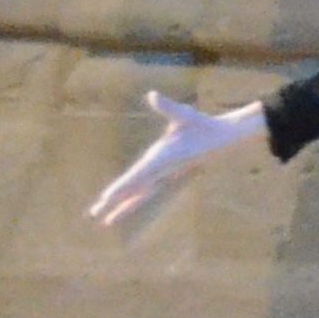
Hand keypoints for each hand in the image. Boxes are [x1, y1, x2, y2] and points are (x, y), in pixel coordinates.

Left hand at [85, 89, 268, 232]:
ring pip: (140, 196)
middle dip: (115, 202)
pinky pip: (147, 193)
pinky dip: (134, 202)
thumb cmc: (203, 125)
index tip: (106, 198)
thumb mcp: (185, 114)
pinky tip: (123, 208)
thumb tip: (152, 95)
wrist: (224, 140)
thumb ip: (167, 107)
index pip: (138, 174)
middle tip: (94, 215)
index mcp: (163, 159)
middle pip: (135, 190)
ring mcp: (165, 176)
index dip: (121, 186)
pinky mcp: (167, 177)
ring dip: (122, 207)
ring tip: (105, 222)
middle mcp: (162, 171)